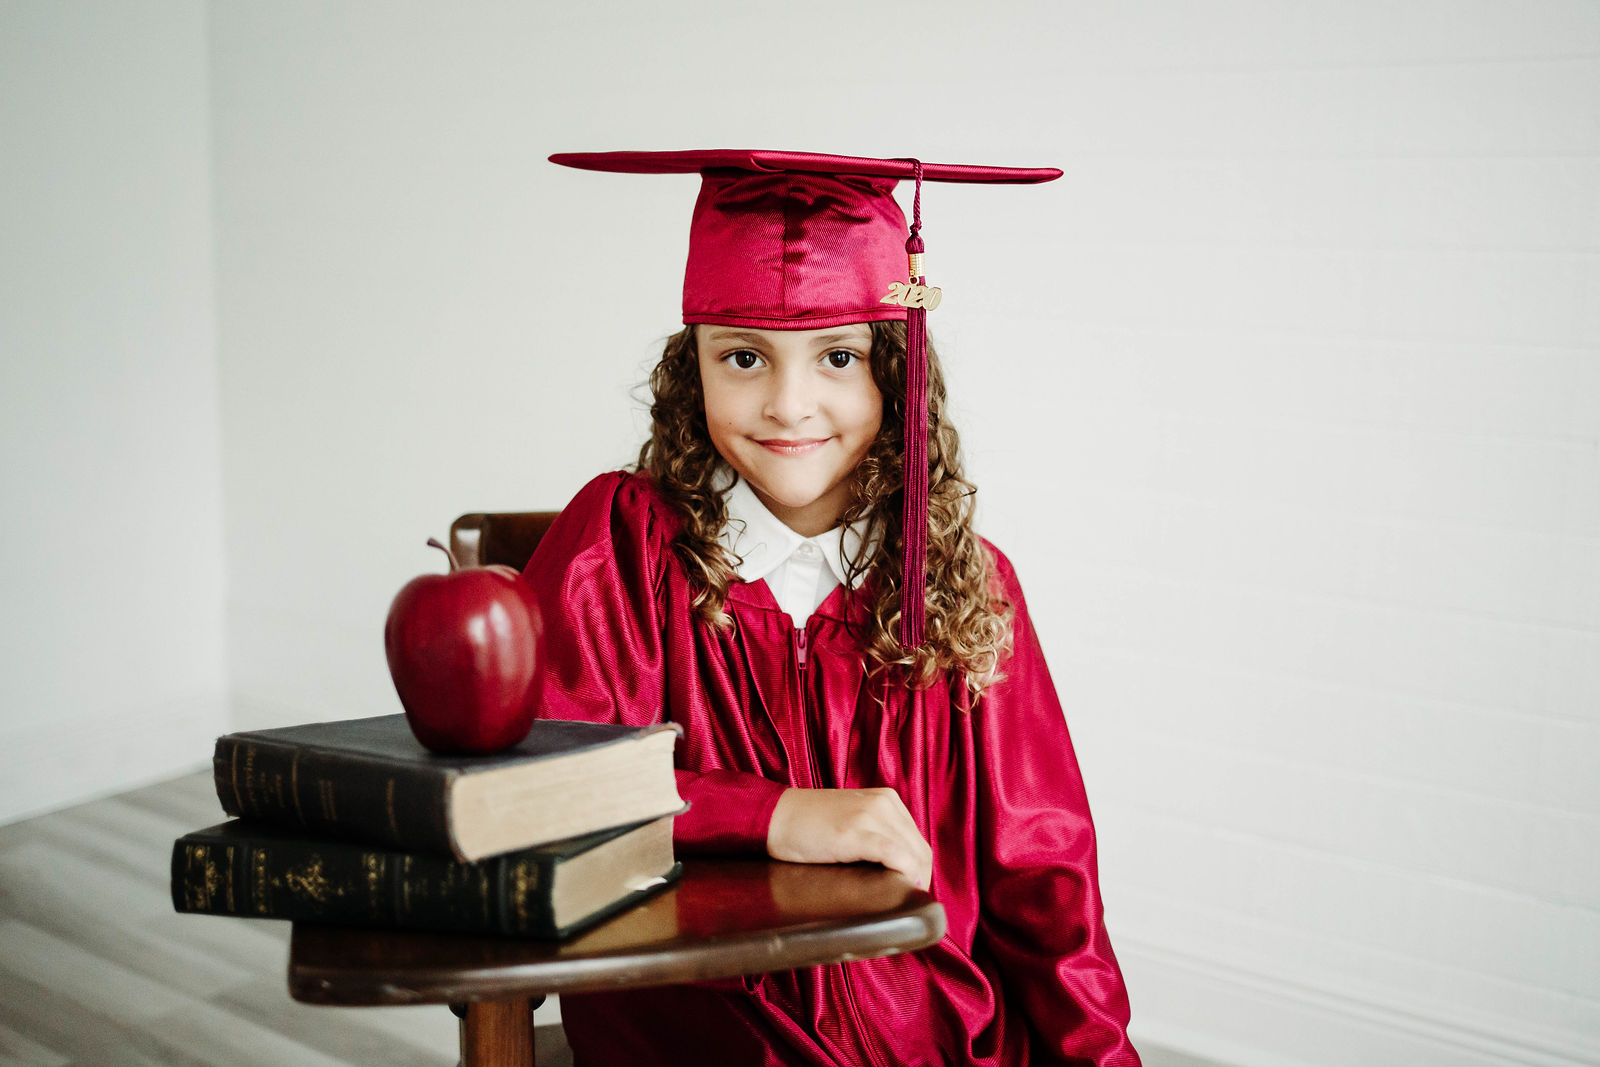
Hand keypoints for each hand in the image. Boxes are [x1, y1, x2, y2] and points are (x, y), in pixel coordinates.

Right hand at [766, 787, 932, 889]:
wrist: (774, 817)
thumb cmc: (807, 826)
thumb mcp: (852, 822)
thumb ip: (876, 835)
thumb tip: (899, 872)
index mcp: (886, 800)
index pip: (917, 841)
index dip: (919, 869)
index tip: (909, 890)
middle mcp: (884, 803)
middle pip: (920, 850)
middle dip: (920, 879)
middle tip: (906, 901)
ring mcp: (871, 816)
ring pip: (913, 855)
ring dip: (913, 881)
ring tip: (900, 900)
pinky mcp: (857, 832)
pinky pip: (895, 856)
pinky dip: (904, 875)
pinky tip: (898, 889)